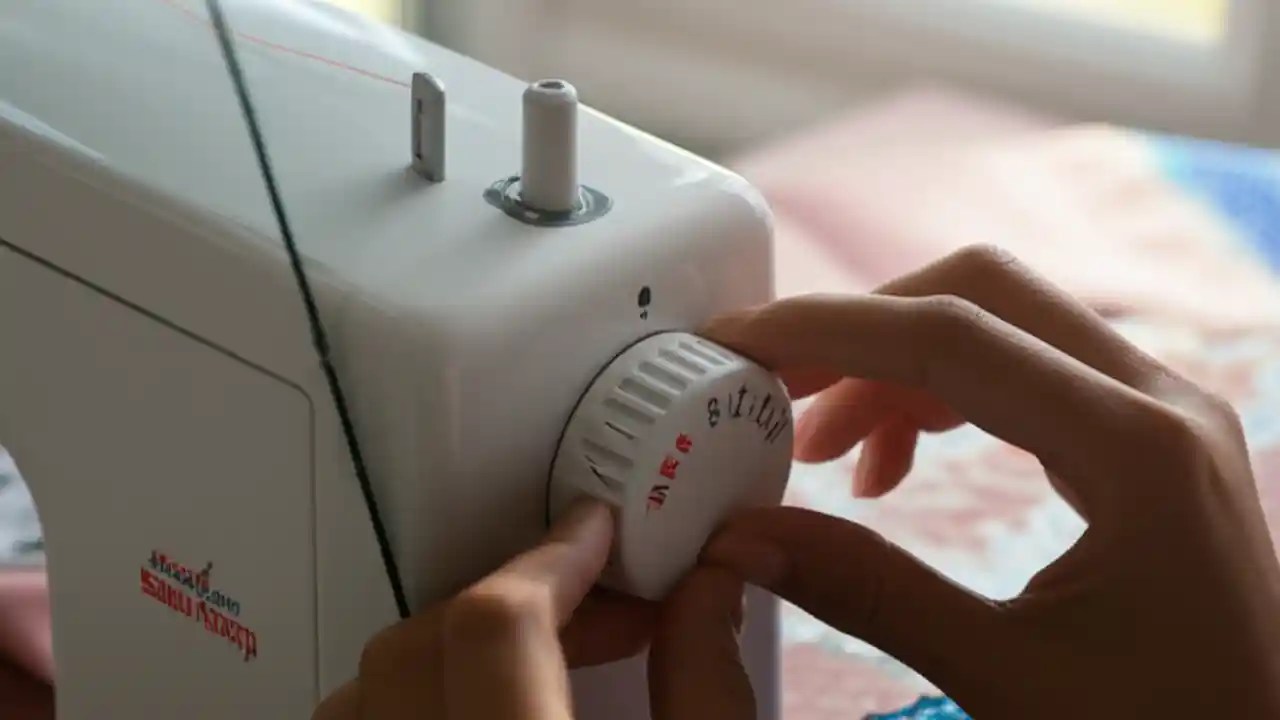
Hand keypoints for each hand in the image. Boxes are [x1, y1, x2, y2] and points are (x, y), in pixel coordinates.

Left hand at [312, 498, 752, 718]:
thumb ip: (707, 688)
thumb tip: (706, 587)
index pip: (496, 626)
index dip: (553, 556)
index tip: (595, 529)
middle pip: (413, 644)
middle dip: (506, 596)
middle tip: (587, 599)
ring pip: (359, 696)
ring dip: (441, 648)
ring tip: (528, 655)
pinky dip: (401, 701)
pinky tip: (470, 707)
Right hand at [699, 245, 1279, 717]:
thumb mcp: (1007, 678)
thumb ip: (868, 592)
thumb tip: (747, 539)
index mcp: (1139, 451)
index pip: (952, 335)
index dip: (827, 328)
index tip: (743, 342)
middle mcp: (1161, 406)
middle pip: (981, 295)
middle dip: (861, 330)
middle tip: (774, 387)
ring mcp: (1162, 420)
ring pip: (1003, 329)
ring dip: (896, 369)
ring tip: (825, 450)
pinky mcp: (1150, 448)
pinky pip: (1029, 379)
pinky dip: (943, 400)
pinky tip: (895, 466)